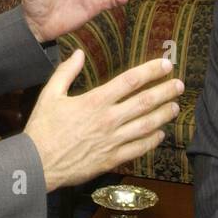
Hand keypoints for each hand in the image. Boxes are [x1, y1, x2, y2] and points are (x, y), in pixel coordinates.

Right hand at [24, 49, 182, 191]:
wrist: (37, 164)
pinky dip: (152, 141)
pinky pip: (138, 149)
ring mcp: (112, 141)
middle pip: (144, 102)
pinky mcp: (111, 159)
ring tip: (175, 107)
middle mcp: (108, 120)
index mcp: (95, 101)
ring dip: (163, 115)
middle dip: (165, 92)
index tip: (165, 65)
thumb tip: (78, 53)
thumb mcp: (49, 94)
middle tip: (179, 85)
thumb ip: (66, 72)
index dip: (151, 71)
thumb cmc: (42, 129)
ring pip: (146, 126)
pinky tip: (160, 134)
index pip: (130, 81)